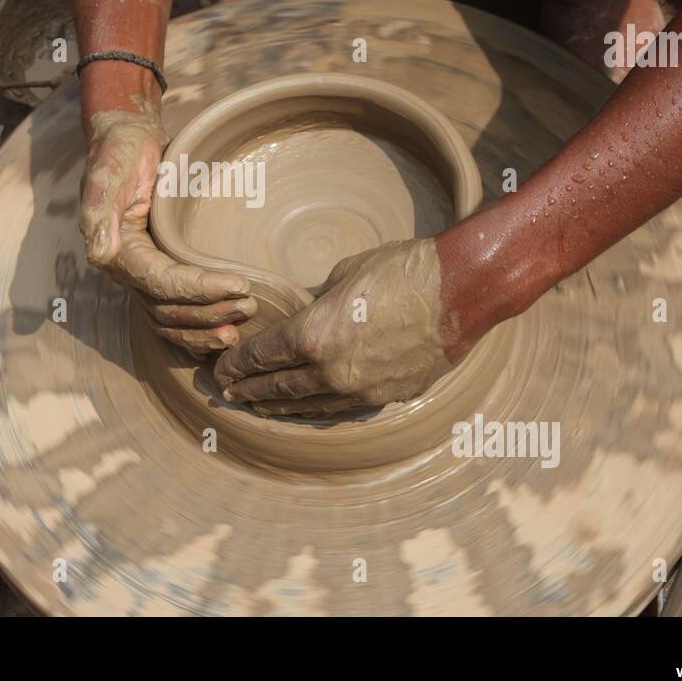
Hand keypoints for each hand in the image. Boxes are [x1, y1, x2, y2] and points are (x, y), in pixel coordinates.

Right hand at [79, 102, 257, 355]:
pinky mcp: (155, 272)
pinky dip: (195, 328)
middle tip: (248, 307)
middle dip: (208, 313)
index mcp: (115, 251)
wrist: (126, 141)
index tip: (239, 285)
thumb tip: (100, 254)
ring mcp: (140, 274)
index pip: (161, 283)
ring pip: (169, 319)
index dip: (199, 290)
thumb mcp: (108, 172)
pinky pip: (172, 312)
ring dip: (203, 328)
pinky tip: (221, 332)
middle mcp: (126, 270)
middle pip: (167, 309)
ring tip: (239, 328)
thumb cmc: (120, 152)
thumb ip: (99, 212)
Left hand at [213, 238, 469, 414]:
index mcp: (313, 335)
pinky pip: (342, 408)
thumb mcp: (344, 275)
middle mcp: (331, 371)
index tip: (221, 368)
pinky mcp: (387, 397)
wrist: (460, 292)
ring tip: (259, 407)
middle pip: (278, 387)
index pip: (261, 356)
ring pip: (309, 406)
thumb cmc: (401, 271)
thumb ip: (317, 303)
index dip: (237, 363)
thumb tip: (306, 314)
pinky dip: (318, 409)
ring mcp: (361, 390)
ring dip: (280, 407)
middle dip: (250, 389)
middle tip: (230, 393)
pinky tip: (307, 409)